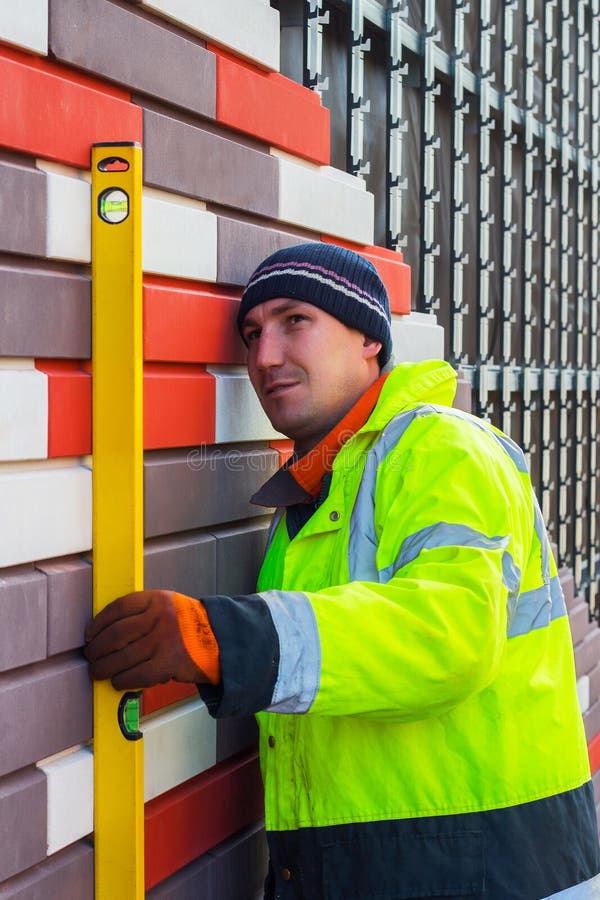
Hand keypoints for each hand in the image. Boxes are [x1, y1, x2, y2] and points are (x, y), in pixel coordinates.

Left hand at [84, 589, 208, 689]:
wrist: (221, 641)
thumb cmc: (189, 626)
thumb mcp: (168, 607)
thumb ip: (142, 613)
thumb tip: (106, 633)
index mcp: (157, 599)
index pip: (118, 608)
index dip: (98, 623)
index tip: (89, 634)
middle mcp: (159, 617)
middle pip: (116, 634)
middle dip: (97, 649)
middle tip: (91, 656)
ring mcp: (164, 641)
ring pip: (122, 657)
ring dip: (104, 668)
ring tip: (99, 671)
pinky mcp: (169, 663)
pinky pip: (137, 675)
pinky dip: (122, 681)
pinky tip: (118, 682)